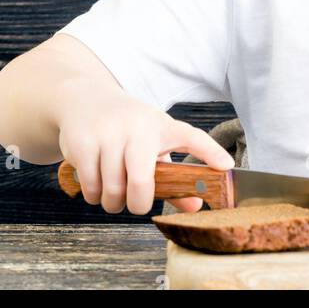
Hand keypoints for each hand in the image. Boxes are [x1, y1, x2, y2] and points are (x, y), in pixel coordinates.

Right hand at [55, 82, 234, 215]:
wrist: (85, 99)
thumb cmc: (128, 128)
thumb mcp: (154, 144)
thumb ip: (174, 178)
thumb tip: (195, 208)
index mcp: (161, 126)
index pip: (192, 137)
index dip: (211, 152)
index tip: (226, 167)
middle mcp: (137, 127)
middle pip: (140, 183)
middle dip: (137, 204)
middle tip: (134, 204)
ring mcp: (108, 133)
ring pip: (111, 190)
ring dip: (112, 202)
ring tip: (112, 193)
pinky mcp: (82, 142)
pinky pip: (90, 186)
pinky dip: (93, 195)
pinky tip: (96, 184)